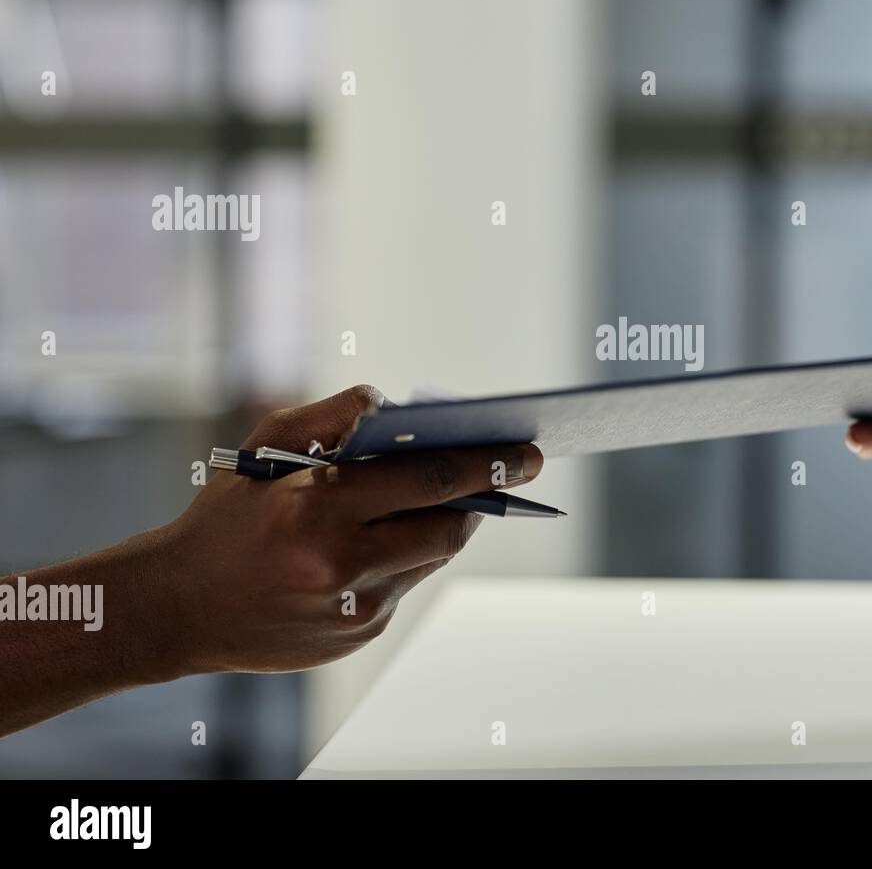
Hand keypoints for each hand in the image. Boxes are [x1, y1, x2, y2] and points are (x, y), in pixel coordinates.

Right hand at [138, 385, 543, 675]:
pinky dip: (407, 555)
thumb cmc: (225, 515)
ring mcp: (355, 607)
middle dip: (482, 496)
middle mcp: (343, 563)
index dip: (486, 462)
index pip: (428, 478)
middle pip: (449, 525)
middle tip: (510, 469)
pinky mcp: (359, 633)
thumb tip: (395, 405)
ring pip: (433, 555)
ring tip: (453, 495)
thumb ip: (332, 417)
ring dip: (448, 523)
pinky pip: (406, 583)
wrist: (177, 606)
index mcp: (318, 508)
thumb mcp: (264, 448)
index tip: (527, 452)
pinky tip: (392, 537)